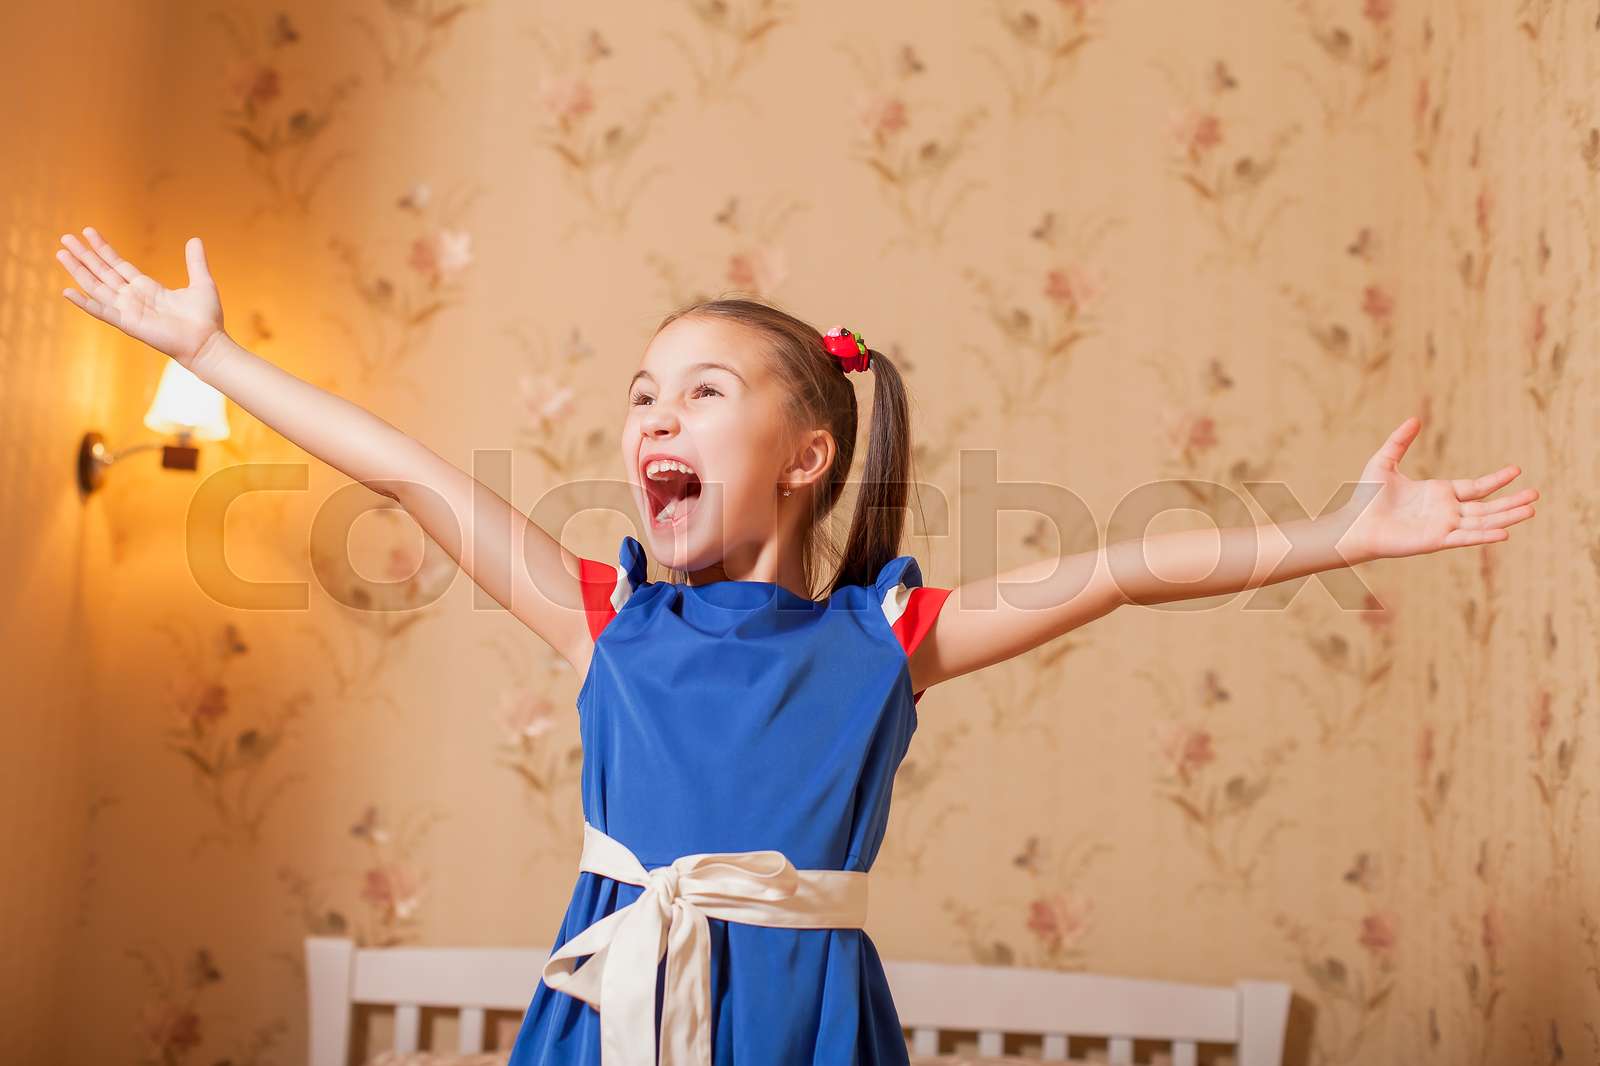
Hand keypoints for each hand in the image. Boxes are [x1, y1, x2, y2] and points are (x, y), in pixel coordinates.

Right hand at [56, 227, 225, 370]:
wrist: (208, 342)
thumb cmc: (206, 318)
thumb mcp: (201, 283)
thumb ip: (195, 261)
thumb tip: (195, 239)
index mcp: (147, 288)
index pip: (118, 264)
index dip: (103, 248)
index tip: (88, 232)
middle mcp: (133, 298)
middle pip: (102, 272)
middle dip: (84, 255)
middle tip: (65, 237)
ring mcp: (128, 310)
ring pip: (96, 286)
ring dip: (78, 271)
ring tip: (61, 254)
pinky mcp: (128, 323)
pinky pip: (102, 312)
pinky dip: (85, 303)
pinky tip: (68, 291)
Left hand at [1339, 416, 1537, 561]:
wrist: (1355, 523)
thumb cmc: (1367, 496)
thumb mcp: (1384, 461)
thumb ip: (1399, 441)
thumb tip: (1414, 418)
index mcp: (1440, 493)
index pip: (1476, 487)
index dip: (1497, 480)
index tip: (1517, 470)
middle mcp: (1446, 511)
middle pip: (1487, 506)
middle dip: (1512, 501)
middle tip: (1536, 495)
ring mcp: (1444, 526)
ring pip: (1482, 521)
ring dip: (1507, 517)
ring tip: (1531, 511)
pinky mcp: (1436, 540)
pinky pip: (1465, 538)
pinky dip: (1484, 535)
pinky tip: (1505, 532)